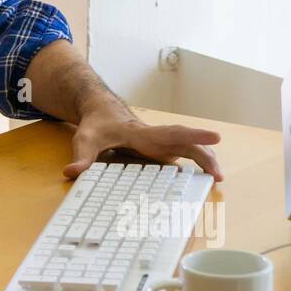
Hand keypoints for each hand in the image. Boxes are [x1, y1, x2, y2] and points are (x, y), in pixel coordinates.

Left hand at [63, 113, 221, 180]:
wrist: (102, 111)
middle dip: (205, 155)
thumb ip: (81, 156)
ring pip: (190, 149)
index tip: (216, 135)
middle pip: (187, 143)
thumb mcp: (84, 139)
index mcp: (143, 134)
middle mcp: (157, 137)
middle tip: (219, 175)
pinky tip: (207, 176)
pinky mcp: (162, 150)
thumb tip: (71, 172)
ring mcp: (162, 144)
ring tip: (218, 179)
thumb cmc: (96, 124)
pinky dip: (198, 164)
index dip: (193, 135)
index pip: (171, 133)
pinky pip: (185, 155)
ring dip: (205, 161)